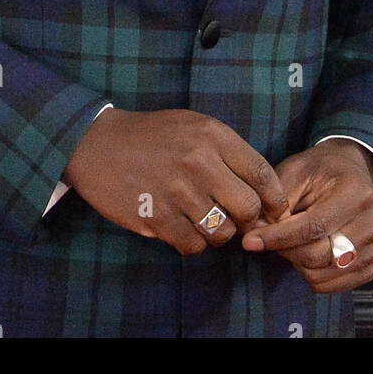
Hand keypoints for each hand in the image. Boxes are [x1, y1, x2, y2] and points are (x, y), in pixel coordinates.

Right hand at [61, 107, 290, 254]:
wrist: (97, 144)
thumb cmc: (152, 136)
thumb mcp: (193, 127)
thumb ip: (227, 153)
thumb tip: (261, 193)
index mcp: (212, 135)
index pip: (262, 173)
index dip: (275, 199)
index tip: (275, 211)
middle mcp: (199, 162)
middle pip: (247, 209)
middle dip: (246, 220)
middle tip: (233, 219)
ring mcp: (177, 191)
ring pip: (222, 233)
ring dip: (217, 234)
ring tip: (201, 220)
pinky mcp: (156, 217)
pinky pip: (193, 246)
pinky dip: (192, 243)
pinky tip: (180, 227)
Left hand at [239, 138, 372, 292]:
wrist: (351, 172)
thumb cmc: (320, 171)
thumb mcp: (296, 171)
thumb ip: (278, 201)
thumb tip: (256, 233)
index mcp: (354, 194)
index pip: (312, 227)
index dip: (277, 237)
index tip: (250, 241)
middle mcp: (371, 224)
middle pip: (318, 255)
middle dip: (284, 249)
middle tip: (267, 238)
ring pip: (322, 275)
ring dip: (296, 262)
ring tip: (289, 241)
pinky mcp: (370, 266)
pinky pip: (332, 286)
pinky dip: (311, 275)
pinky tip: (304, 253)